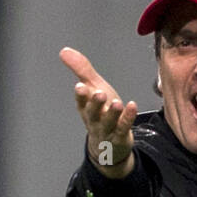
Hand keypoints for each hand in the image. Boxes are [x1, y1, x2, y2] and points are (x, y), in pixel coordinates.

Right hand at [60, 47, 137, 178]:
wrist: (109, 145)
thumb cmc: (102, 112)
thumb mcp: (92, 88)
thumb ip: (81, 70)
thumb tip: (64, 51)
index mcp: (85, 108)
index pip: (81, 102)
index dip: (81, 95)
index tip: (80, 87)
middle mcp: (94, 119)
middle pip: (92, 113)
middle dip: (94, 104)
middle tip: (98, 94)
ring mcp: (107, 130)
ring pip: (108, 122)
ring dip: (112, 114)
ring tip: (116, 104)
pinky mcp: (120, 137)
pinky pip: (123, 128)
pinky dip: (127, 118)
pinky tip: (132, 106)